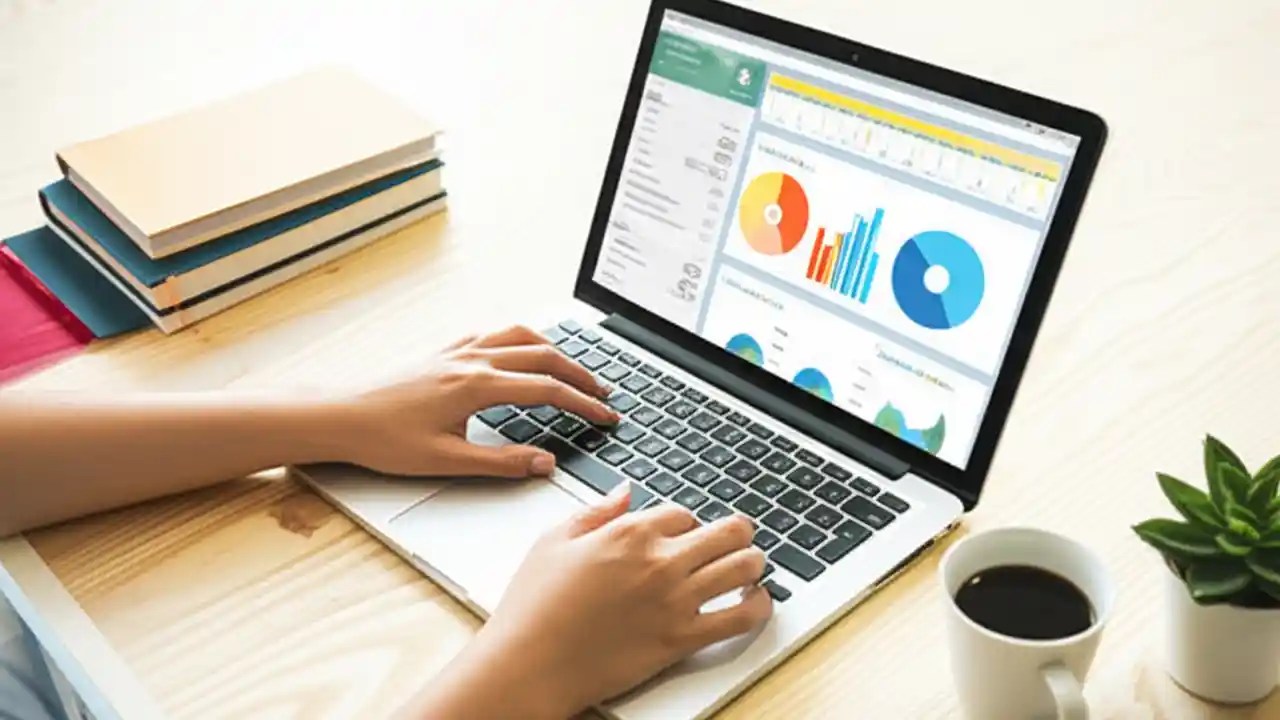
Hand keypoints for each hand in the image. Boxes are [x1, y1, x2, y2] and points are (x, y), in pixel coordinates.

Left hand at [336, 325, 618, 477]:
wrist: (340, 415)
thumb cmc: (384, 440)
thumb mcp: (447, 461)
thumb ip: (502, 462)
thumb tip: (544, 463)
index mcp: (477, 386)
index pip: (547, 390)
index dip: (584, 404)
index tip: (606, 415)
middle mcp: (472, 360)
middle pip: (543, 356)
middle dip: (580, 373)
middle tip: (603, 392)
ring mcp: (457, 351)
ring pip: (520, 336)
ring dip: (554, 350)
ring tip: (572, 368)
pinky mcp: (443, 350)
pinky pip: (493, 333)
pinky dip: (520, 339)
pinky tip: (521, 352)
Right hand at [406, 485, 773, 718]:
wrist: (529, 665)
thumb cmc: (533, 608)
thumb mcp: (554, 541)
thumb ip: (596, 512)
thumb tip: (625, 491)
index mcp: (628, 532)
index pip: (684, 513)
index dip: (689, 523)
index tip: (687, 534)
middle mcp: (659, 560)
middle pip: (728, 531)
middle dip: (737, 532)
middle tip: (738, 539)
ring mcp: (675, 600)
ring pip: (744, 566)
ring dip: (753, 562)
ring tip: (751, 566)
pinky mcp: (682, 638)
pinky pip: (742, 617)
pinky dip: (759, 606)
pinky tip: (758, 602)